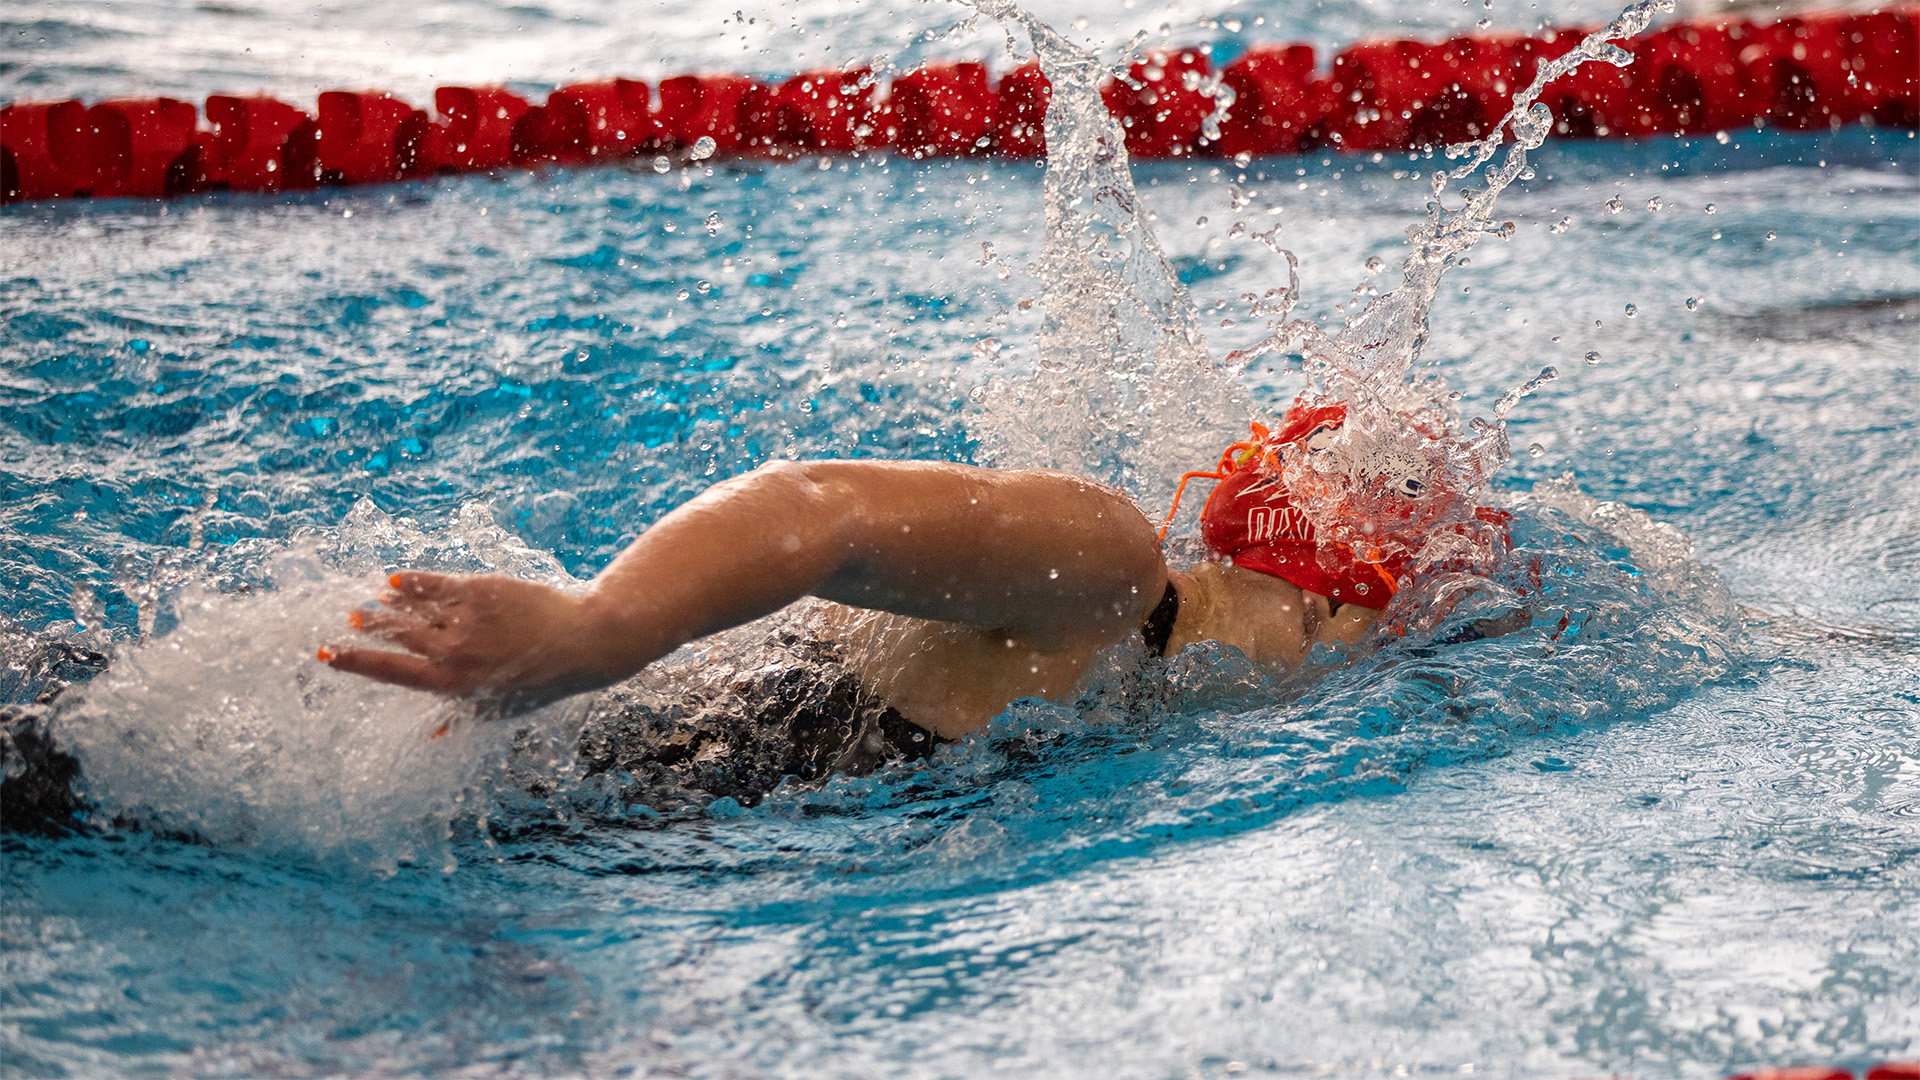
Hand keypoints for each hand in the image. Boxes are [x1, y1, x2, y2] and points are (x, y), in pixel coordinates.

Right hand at [319, 572, 618, 707]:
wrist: (582, 639)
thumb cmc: (541, 680)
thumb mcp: (500, 710)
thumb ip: (460, 719)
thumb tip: (432, 738)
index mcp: (453, 684)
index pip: (389, 672)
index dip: (354, 662)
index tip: (326, 654)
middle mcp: (453, 651)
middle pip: (395, 635)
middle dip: (368, 626)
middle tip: (350, 620)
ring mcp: (465, 618)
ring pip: (411, 608)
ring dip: (387, 605)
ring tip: (370, 602)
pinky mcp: (479, 590)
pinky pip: (435, 584)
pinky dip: (412, 583)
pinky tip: (395, 581)